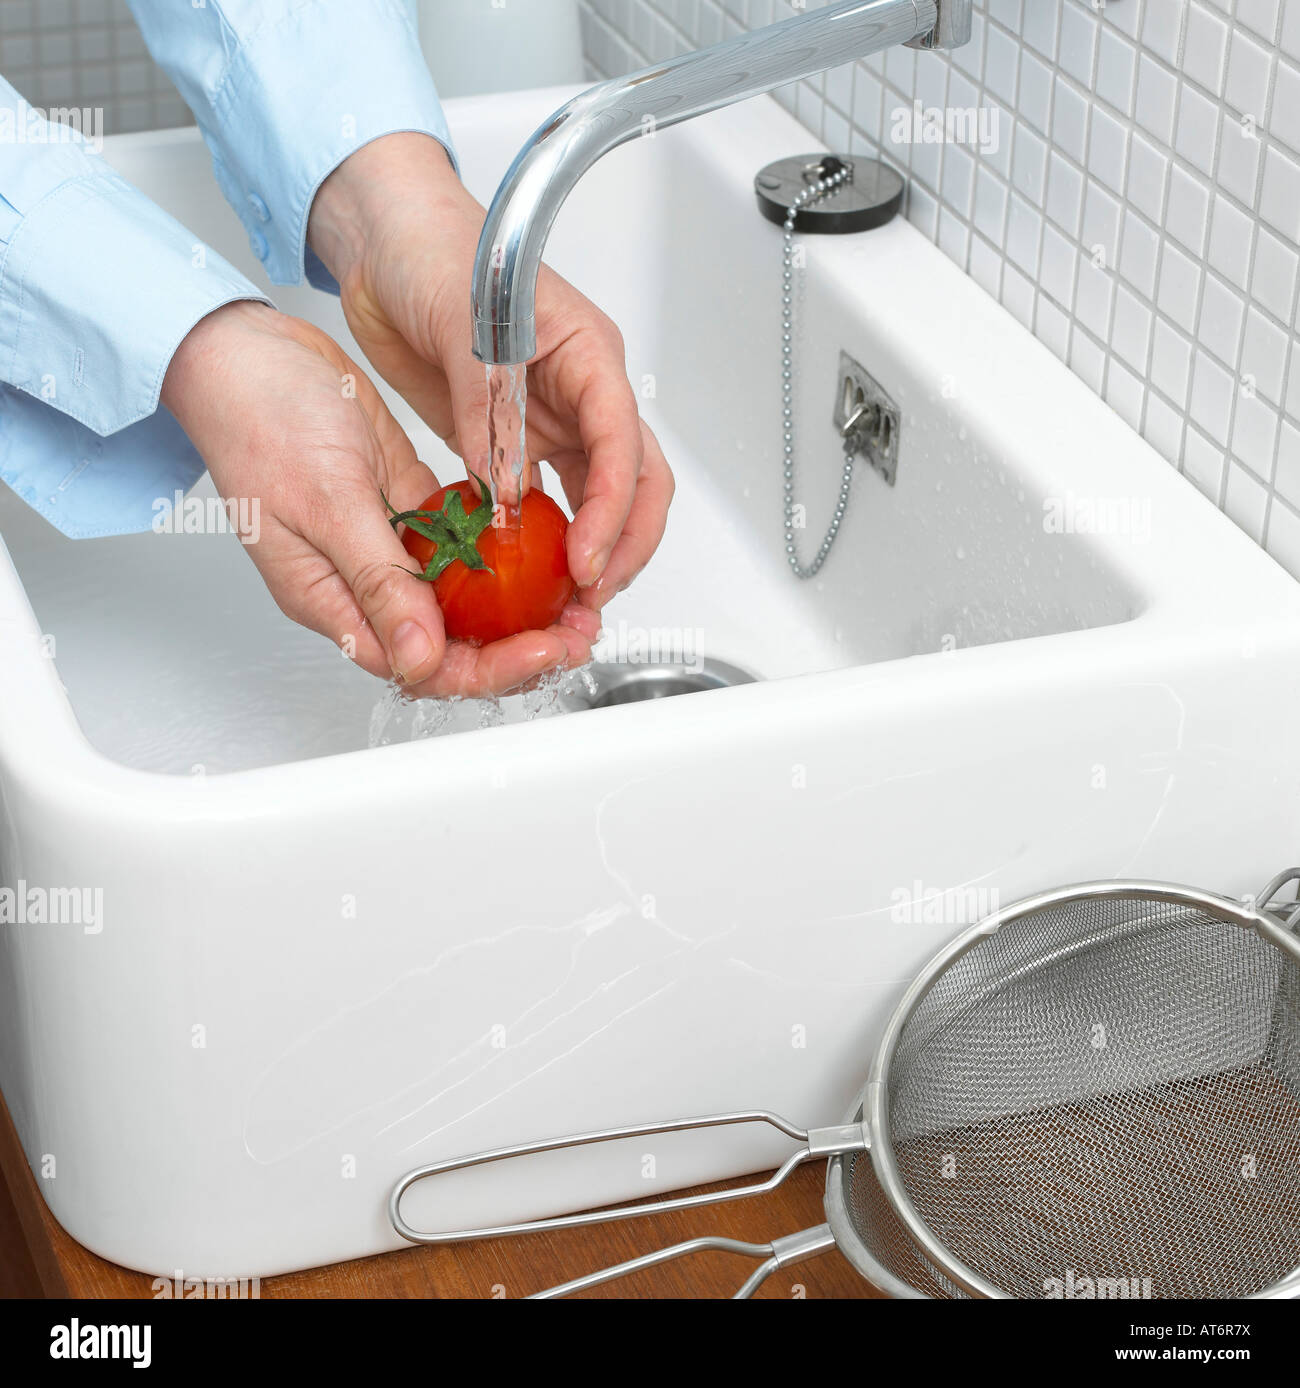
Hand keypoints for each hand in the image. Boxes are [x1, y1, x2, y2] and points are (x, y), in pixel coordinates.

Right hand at [162, 301, 598, 695]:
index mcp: (334, 601)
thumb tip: (422, 661)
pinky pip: (459, 552)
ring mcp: (388, 551)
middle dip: (521, 648)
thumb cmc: (260, 420)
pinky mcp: (406, 513)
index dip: (492, 669)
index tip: (547, 648)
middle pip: (454, 646)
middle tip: (580, 630)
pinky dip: (500, 557)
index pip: (425, 667)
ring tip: (575, 601)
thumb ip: (378, 584)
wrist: (246, 353)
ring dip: (519, 609)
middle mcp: (365, 587)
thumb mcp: (328, 504)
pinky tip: (543, 553)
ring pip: (463, 605)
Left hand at [307, 133, 673, 609]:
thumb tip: (501, 489)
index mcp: (585, 352)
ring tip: (568, 600)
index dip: (612, 506)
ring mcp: (550, 419)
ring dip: (591, 549)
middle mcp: (580, 391)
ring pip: (597, 497)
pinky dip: (543, 538)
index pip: (621, 439)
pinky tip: (528, 569)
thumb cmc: (431, 248)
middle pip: (633, 480)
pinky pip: (544, 499)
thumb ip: (484, 406)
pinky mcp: (514, 440)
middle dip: (621, 543)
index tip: (586, 556)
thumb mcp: (458, 322)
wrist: (385, 242)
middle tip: (589, 596)